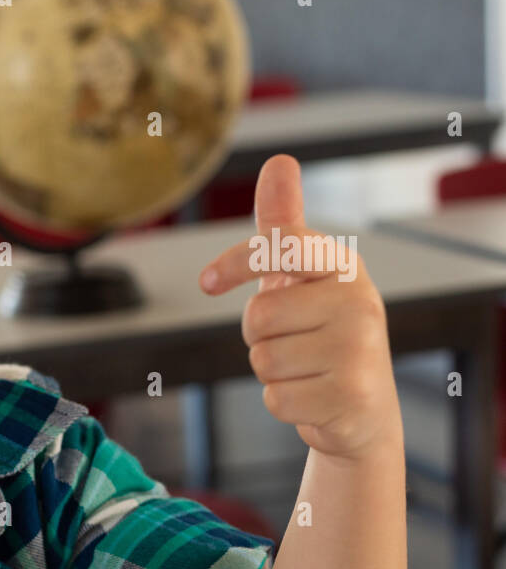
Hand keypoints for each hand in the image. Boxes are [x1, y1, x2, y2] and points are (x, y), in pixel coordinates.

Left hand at [197, 154, 402, 460]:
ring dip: (271, 371)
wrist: (361, 409)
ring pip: (263, 358)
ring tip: (306, 369)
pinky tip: (313, 396)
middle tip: (293, 342)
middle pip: (259, 315)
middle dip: (259, 335)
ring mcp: (360, 349)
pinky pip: (275, 397)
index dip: (237, 261)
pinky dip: (283, 402)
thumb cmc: (320, 333)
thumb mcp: (301, 277)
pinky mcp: (351, 394)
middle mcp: (360, 301)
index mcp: (344, 267)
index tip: (206, 282)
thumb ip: (283, 224)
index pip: (284, 245)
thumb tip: (279, 160)